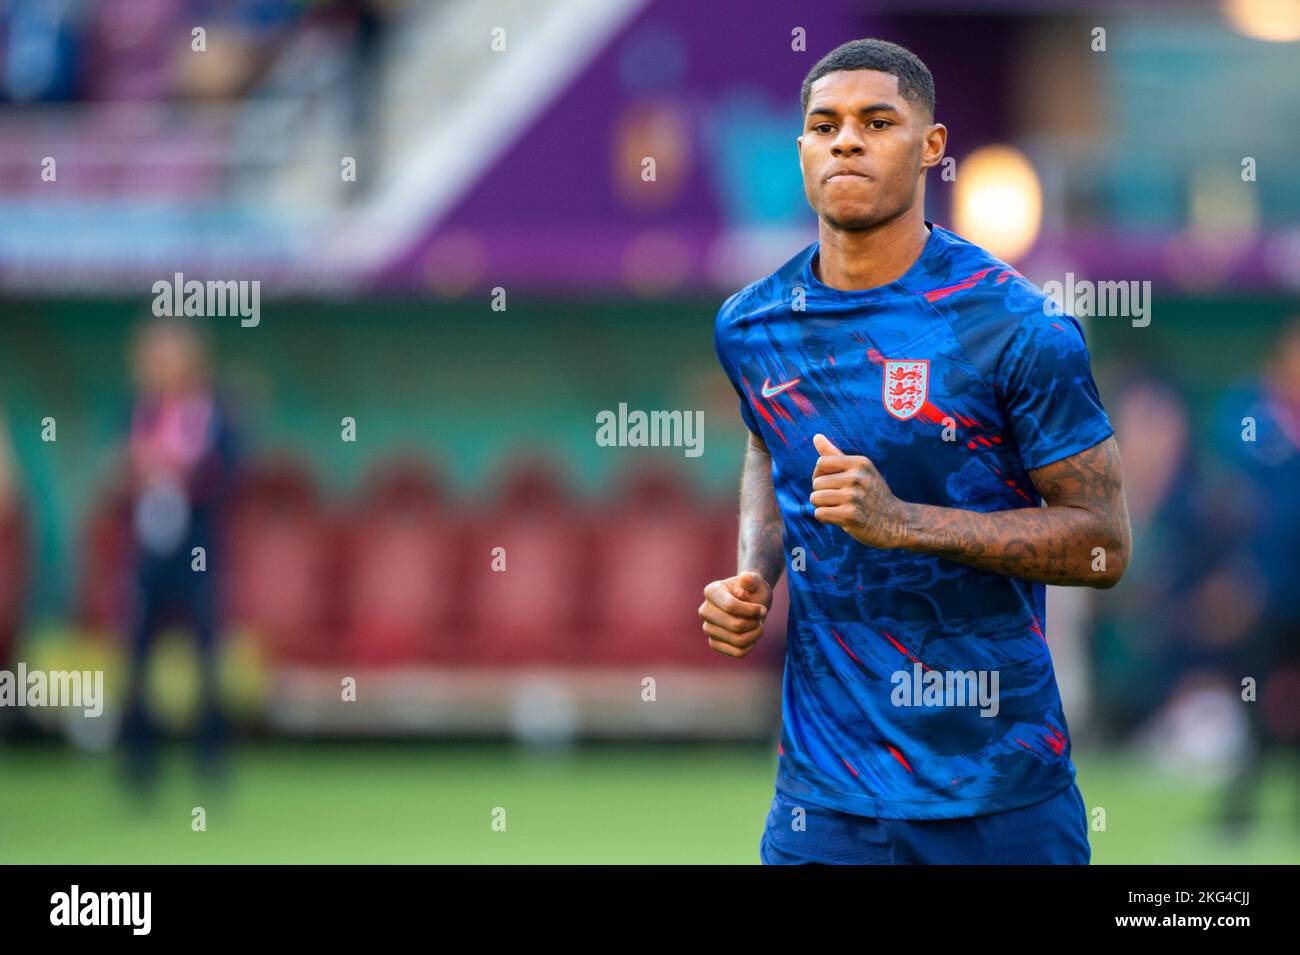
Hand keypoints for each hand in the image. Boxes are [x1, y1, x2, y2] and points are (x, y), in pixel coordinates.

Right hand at [698, 571, 772, 657]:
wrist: (750, 601)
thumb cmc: (752, 590)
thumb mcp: (755, 581)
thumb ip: (752, 579)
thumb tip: (746, 577)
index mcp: (711, 591)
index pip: (730, 606)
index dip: (752, 610)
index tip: (763, 609)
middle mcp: (705, 610)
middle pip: (735, 625)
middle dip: (754, 622)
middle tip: (760, 617)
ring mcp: (708, 628)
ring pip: (737, 640)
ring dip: (755, 634)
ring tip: (758, 626)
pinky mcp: (714, 643)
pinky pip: (737, 652)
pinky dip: (750, 646)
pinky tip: (752, 636)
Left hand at [810, 433, 908, 548]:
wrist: (895, 522)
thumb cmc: (872, 494)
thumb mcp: (860, 470)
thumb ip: (835, 454)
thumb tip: (816, 436)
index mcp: (860, 463)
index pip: (821, 463)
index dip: (821, 474)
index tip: (833, 482)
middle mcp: (858, 478)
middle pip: (816, 483)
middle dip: (822, 493)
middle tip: (841, 499)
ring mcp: (854, 497)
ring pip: (815, 498)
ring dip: (823, 506)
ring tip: (840, 508)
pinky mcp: (851, 516)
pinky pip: (820, 514)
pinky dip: (825, 518)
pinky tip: (840, 518)